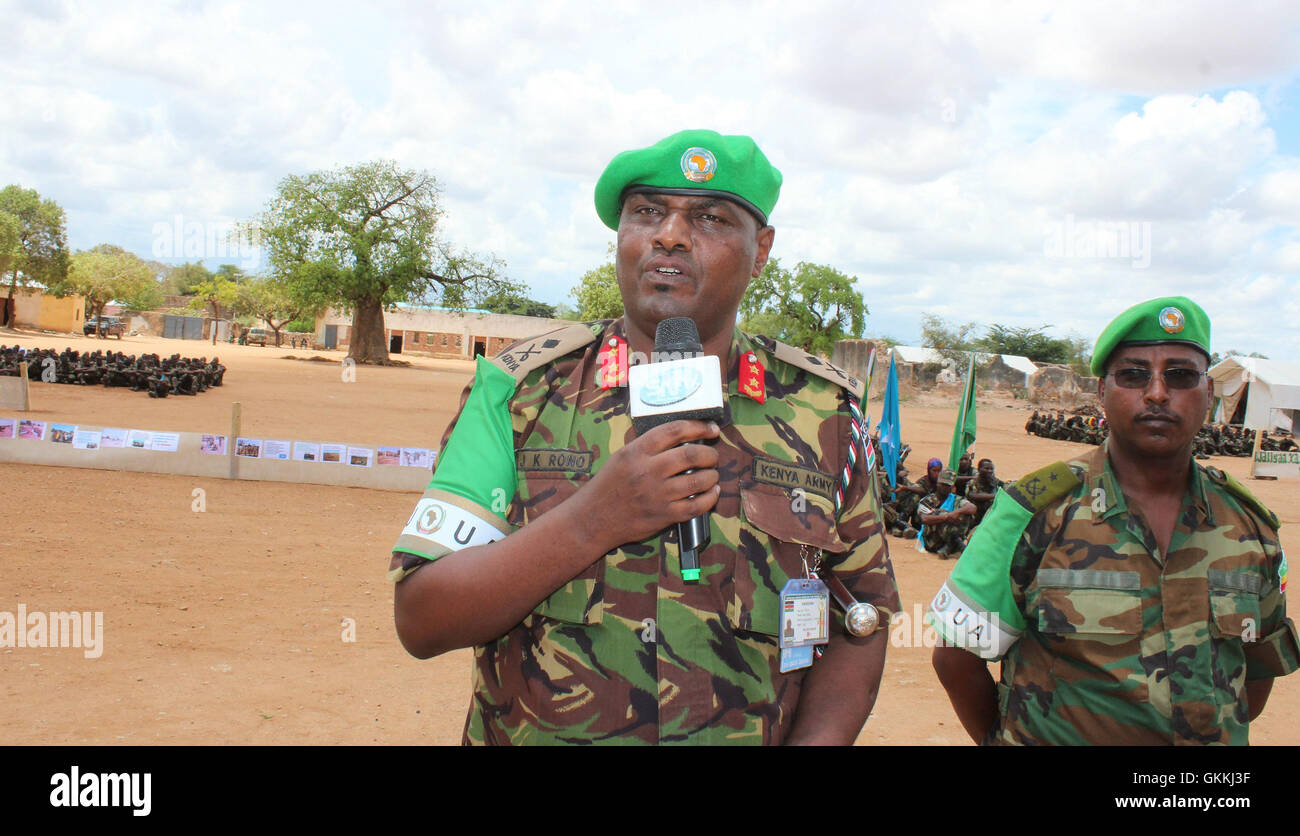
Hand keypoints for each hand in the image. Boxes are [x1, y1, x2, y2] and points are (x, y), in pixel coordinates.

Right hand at [578, 420, 720, 548]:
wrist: (593, 518)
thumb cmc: (608, 485)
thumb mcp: (622, 456)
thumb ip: (648, 446)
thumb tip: (684, 438)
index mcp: (637, 451)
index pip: (674, 430)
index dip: (699, 427)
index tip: (711, 429)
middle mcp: (648, 471)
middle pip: (691, 455)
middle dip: (709, 454)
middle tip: (712, 456)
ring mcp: (657, 495)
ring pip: (699, 480)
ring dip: (712, 476)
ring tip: (712, 474)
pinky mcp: (664, 516)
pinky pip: (697, 506)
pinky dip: (710, 498)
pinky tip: (712, 492)